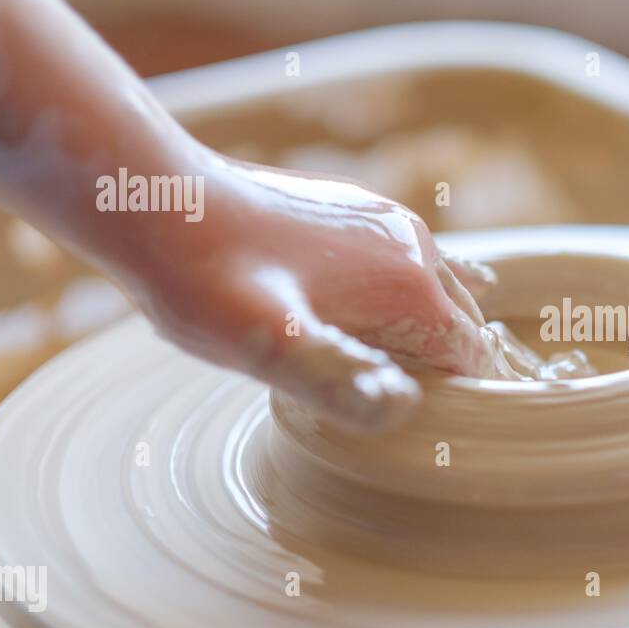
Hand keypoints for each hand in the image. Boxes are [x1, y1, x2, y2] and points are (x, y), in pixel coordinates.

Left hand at [117, 150, 498, 429]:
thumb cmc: (205, 279)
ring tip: (397, 366)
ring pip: (440, 284)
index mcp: (408, 284)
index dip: (458, 396)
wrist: (157, 196)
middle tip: (405, 407)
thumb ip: (336, 379)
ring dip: (429, 326)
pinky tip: (404, 293)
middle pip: (462, 320)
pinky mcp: (356, 207)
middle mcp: (413, 244)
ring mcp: (386, 218)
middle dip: (448, 363)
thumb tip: (405, 409)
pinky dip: (413, 287)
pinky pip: (409, 255)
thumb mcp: (266, 346)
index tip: (428, 431)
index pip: (470, 354)